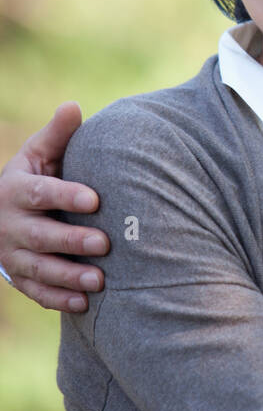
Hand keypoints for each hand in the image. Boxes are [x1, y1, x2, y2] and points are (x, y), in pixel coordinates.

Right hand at [0, 102, 108, 311]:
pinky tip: (84, 304)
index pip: (41, 193)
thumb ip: (57, 135)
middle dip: (71, 240)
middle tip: (105, 243)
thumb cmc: (34, 177)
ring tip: (100, 280)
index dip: (66, 196)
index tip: (95, 199)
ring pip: (38, 268)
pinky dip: (58, 299)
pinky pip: (36, 293)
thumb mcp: (38, 153)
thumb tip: (73, 106)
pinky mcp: (18, 278)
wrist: (1, 214)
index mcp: (16, 189)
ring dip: (68, 276)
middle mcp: (10, 224)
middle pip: (40, 235)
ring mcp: (12, 254)